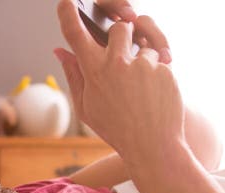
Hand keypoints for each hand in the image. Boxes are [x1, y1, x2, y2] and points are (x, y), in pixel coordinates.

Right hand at [54, 0, 184, 161]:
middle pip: (120, 28)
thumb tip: (60, 51)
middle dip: (123, 38)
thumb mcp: (86, 107)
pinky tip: (154, 97)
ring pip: (143, 46)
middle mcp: (117, 63)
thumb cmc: (116, 129)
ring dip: (143, 62)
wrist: (153, 146)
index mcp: (94, 72)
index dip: (68, 14)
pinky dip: (158, 75)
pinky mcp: (164, 69)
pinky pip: (160, 61)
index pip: (75, 34)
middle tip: (124, 58)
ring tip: (141, 91)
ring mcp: (142, 65)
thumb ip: (73, 75)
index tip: (66, 3)